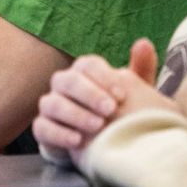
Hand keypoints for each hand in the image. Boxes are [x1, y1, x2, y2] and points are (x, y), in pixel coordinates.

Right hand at [33, 39, 174, 165]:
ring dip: (75, 114)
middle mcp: (63, 85)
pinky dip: (59, 134)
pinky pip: (43, 128)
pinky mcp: (43, 130)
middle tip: (111, 109)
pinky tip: (78, 141)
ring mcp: (50, 106)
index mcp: (84, 72)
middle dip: (89, 94)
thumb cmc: (118, 114)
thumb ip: (140, 69)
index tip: (121, 95)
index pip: (87, 64)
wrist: (102, 144)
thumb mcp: (134, 94)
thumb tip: (143, 43)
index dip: (103, 77)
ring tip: (97, 126)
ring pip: (52, 103)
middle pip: (68, 80)